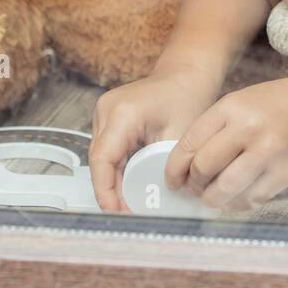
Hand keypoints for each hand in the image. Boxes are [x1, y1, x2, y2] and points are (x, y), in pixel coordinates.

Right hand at [89, 65, 221, 212]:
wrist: (187, 73)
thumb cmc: (188, 95)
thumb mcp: (180, 136)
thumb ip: (166, 169)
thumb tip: (158, 200)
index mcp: (122, 113)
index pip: (103, 160)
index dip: (105, 191)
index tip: (116, 212)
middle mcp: (107, 110)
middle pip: (99, 161)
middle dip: (111, 191)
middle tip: (128, 214)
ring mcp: (104, 113)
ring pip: (102, 158)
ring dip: (114, 181)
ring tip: (130, 204)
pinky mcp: (109, 118)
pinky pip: (108, 150)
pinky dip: (118, 169)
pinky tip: (131, 184)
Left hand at [164, 73, 287, 211]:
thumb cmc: (285, 104)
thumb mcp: (245, 101)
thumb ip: (218, 127)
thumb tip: (190, 162)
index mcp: (232, 107)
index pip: (189, 143)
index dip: (175, 168)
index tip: (173, 180)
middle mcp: (247, 129)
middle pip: (203, 168)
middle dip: (193, 186)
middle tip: (193, 190)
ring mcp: (267, 153)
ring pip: (225, 190)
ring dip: (213, 200)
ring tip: (212, 199)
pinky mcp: (284, 174)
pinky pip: (251, 198)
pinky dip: (239, 203)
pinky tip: (238, 199)